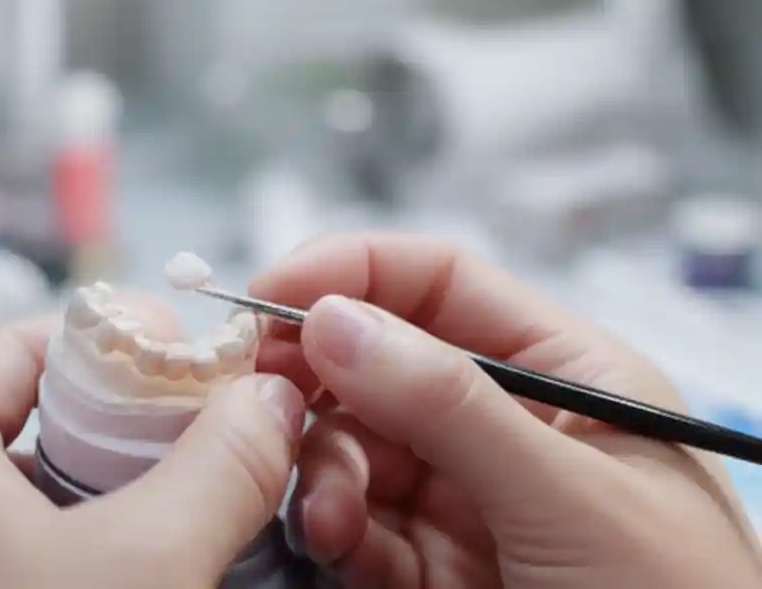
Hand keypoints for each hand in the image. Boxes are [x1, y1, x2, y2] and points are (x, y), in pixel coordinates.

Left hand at [0, 297, 304, 588]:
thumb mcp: (147, 568)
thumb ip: (218, 469)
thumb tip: (268, 400)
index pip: (15, 343)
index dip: (110, 336)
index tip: (189, 359)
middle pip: (7, 421)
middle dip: (112, 426)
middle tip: (196, 441)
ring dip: (87, 502)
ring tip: (171, 517)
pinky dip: (50, 561)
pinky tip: (114, 584)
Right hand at [252, 233, 761, 587]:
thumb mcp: (566, 495)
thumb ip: (448, 404)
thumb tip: (330, 317)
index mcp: (567, 373)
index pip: (443, 285)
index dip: (352, 272)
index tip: (269, 294)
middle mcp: (510, 423)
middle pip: (383, 366)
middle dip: (323, 387)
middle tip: (265, 406)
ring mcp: (470, 497)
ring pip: (359, 447)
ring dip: (327, 472)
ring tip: (328, 518)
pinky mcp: (438, 564)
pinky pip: (362, 523)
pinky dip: (339, 531)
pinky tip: (342, 550)